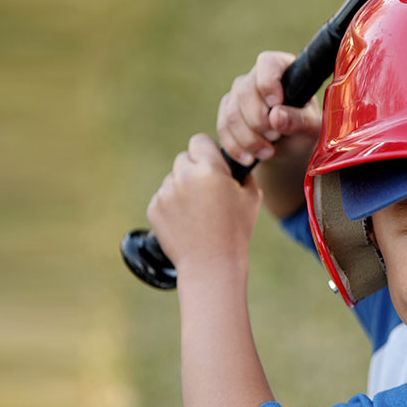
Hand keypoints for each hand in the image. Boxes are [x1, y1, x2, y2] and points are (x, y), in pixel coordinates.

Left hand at [147, 133, 261, 273]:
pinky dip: (173, 206)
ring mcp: (166, 193)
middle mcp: (183, 177)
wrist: (211, 264)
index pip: (199, 141)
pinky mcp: (154, 208)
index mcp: (209, 170)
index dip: (206, 151)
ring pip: (172, 179)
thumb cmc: (236, 231)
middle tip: (206, 191)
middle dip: (193, 170)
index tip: (211, 163)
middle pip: (183, 159)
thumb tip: (235, 163)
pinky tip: (187, 222)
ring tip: (198, 213)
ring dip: (182, 188)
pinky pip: (163, 197)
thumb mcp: (252, 198)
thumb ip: (243, 173)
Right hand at [217, 51, 321, 165]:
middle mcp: (258, 76)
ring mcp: (240, 93)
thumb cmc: (305, 131)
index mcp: (284, 69)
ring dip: (248, 139)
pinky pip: (223, 128)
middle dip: (258, 121)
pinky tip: (250, 159)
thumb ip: (299, 120)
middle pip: (244, 92)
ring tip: (268, 152)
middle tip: (275, 136)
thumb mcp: (311, 128)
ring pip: (231, 113)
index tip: (275, 104)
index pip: (267, 63)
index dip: (268, 83)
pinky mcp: (228, 111)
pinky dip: (236, 147)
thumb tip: (276, 116)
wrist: (290, 150)